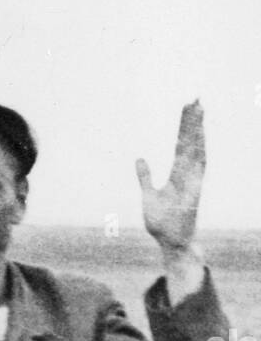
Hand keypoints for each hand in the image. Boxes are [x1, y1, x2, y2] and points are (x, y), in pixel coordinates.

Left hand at [135, 100, 205, 251]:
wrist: (170, 242)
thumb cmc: (161, 223)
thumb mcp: (148, 195)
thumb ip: (145, 177)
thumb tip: (140, 158)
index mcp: (177, 174)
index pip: (181, 145)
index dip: (183, 128)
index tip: (186, 109)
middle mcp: (187, 174)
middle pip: (190, 142)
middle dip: (192, 121)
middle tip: (195, 98)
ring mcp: (192, 180)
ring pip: (196, 148)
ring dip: (197, 129)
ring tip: (199, 109)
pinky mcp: (195, 189)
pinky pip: (198, 166)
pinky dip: (200, 149)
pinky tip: (200, 135)